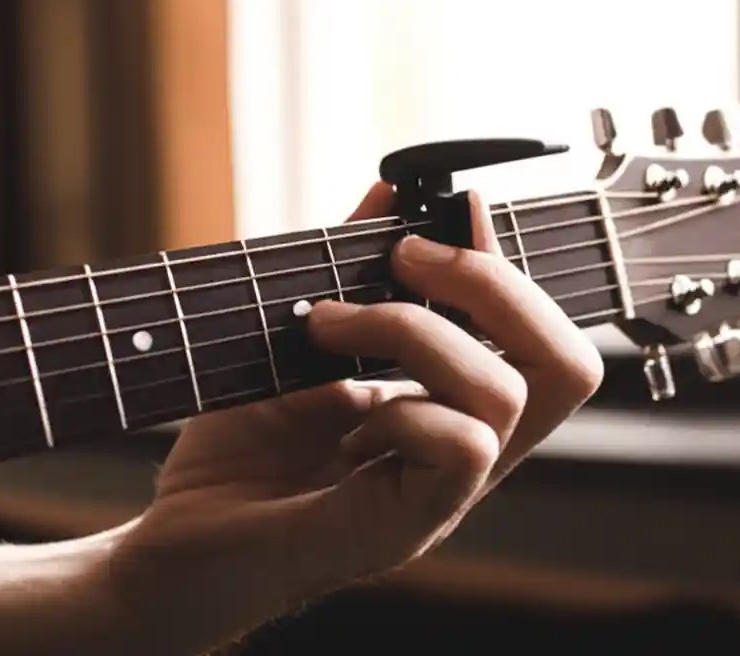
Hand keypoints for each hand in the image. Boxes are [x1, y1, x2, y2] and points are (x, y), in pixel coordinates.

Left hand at [106, 182, 603, 653]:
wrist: (174, 549)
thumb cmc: (232, 458)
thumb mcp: (291, 344)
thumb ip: (345, 273)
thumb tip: (389, 190)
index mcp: (445, 412)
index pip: (538, 341)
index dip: (510, 266)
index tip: (454, 205)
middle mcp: (459, 456)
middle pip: (566, 367)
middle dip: (495, 285)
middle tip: (407, 256)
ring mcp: (438, 497)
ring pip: (507, 396)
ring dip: (413, 331)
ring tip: (327, 324)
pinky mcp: (402, 528)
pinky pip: (461, 448)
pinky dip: (403, 404)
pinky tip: (345, 414)